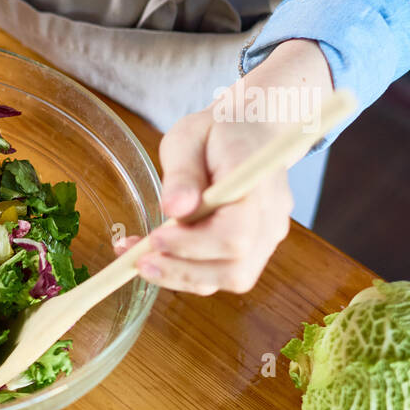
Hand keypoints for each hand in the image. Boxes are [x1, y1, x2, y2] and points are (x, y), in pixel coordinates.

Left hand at [118, 113, 294, 294]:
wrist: (252, 131)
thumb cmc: (220, 131)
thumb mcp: (189, 137)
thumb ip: (183, 172)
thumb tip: (175, 208)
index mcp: (257, 184)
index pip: (236, 234)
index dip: (194, 245)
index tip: (156, 237)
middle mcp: (271, 218)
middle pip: (237, 270)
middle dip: (183, 271)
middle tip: (139, 260)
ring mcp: (266, 236)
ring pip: (230, 279)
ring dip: (179, 277)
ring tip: (138, 258)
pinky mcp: (252, 249)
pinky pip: (221, 273)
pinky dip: (184, 272)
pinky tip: (152, 255)